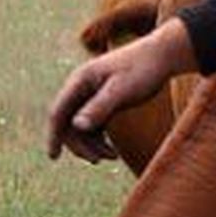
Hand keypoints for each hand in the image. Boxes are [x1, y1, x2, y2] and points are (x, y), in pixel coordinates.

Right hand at [46, 17, 197, 160]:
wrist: (162, 56)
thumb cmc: (143, 69)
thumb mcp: (121, 90)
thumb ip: (99, 108)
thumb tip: (76, 126)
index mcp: (80, 80)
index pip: (58, 112)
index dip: (53, 135)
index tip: (53, 157)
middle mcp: (81, 87)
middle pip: (68, 124)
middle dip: (79, 145)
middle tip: (97, 161)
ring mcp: (91, 95)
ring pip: (81, 128)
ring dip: (91, 146)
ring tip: (113, 157)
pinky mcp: (103, 102)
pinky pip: (93, 126)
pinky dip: (100, 141)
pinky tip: (113, 152)